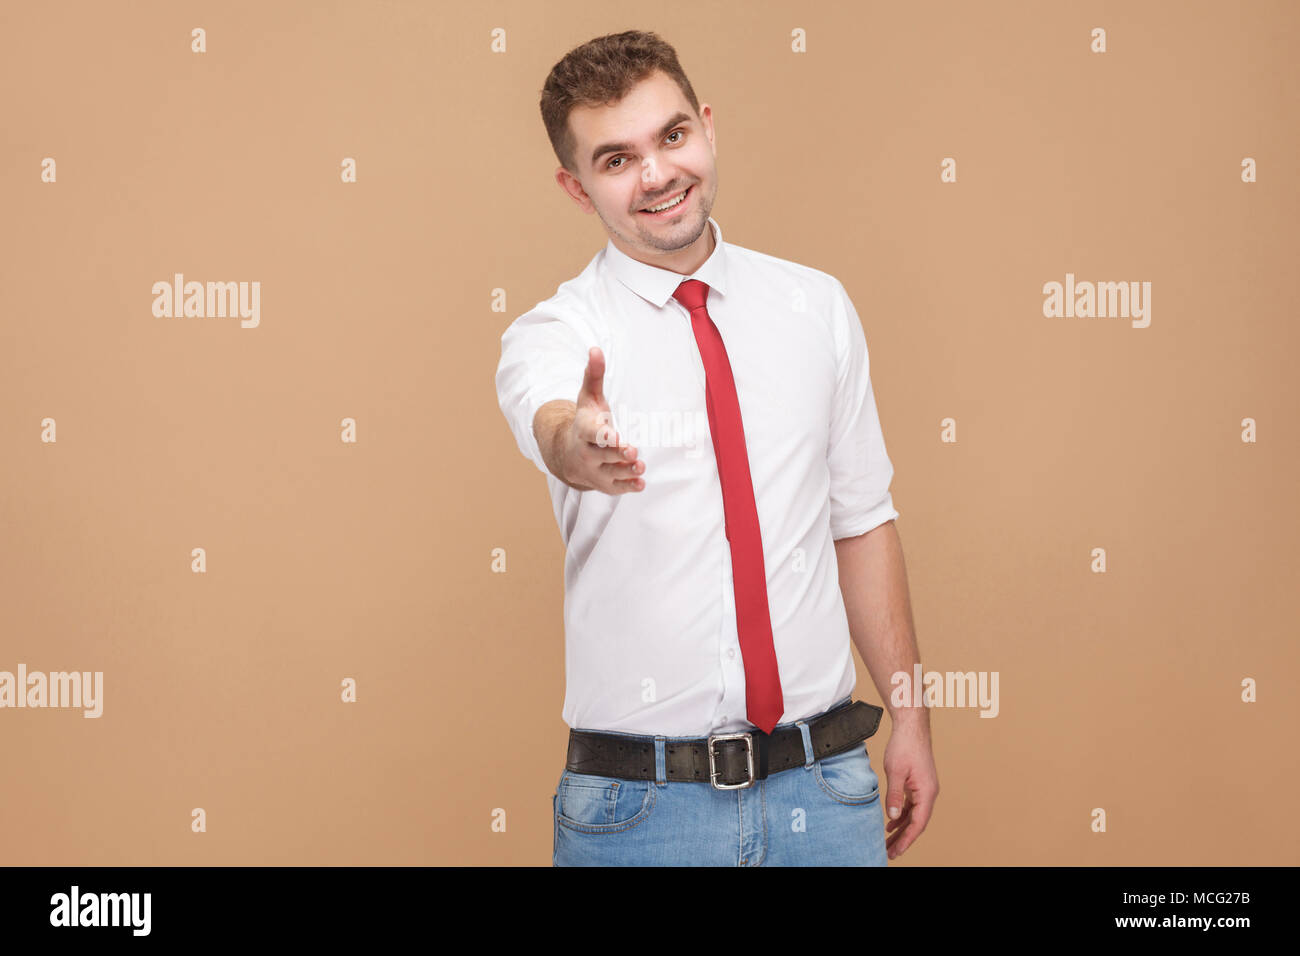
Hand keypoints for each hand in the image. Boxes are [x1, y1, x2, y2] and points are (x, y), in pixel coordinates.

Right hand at [561, 347, 645, 493]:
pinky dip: (628, 487)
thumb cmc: (586, 421)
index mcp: (584, 430)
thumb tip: (595, 349)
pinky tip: (641, 483)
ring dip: (626, 471)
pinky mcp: (604, 483)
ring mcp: (595, 470)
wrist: (569, 454)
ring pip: (611, 473)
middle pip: (603, 455)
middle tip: (633, 451)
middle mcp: (587, 452)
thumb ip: (594, 375)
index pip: (592, 434)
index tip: (614, 436)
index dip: (603, 436)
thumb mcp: (588, 398)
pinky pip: (616, 488)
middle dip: (618, 454)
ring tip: (641, 467)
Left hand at [881, 719, 937, 859]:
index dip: (906, 840)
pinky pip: (911, 806)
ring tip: (888, 842)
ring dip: (901, 829)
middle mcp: (929, 793)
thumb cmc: (905, 746)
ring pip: (913, 815)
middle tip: (889, 853)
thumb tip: (892, 817)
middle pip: (916, 823)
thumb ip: (894, 796)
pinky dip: (901, 815)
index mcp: (927, 792)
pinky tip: (891, 823)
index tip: (895, 852)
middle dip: (903, 839)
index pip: (918, 823)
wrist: (911, 727)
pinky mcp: (918, 784)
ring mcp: (924, 789)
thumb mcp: (895, 772)